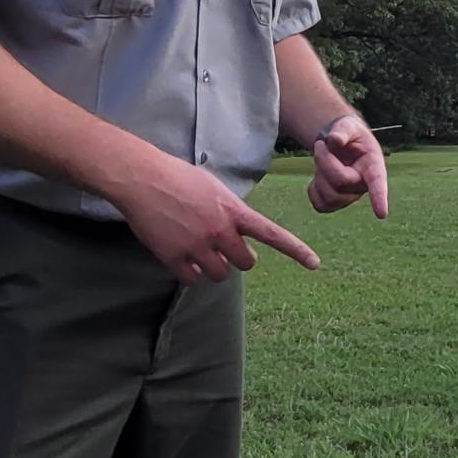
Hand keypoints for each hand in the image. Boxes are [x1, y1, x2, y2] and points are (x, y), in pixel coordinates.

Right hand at [110, 152, 319, 285]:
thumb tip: (238, 231)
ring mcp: (198, 246)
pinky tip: (181, 254)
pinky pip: (193, 279)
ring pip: (220, 274)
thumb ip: (231, 211)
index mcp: (233, 211)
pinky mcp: (174, 257)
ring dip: (213, 266)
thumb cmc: (177, 177)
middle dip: (237, 257)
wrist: (142, 178)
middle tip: (222, 245)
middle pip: (246, 263)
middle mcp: (220, 231)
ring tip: (197, 246)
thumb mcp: (214, 188)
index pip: (273, 234)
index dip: (296, 250)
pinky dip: (189, 272)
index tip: (315, 264)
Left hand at [309, 114, 389, 217]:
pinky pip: (320, 205)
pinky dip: (313, 190)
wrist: (341, 145)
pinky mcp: (335, 204)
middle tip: (319, 143)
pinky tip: (318, 177)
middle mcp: (364, 186)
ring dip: (318, 174)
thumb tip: (334, 139)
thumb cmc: (350, 135)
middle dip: (323, 161)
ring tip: (322, 159)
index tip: (381, 213)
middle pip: (340, 182)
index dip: (379, 197)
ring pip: (329, 197)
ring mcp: (350, 198)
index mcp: (373, 166)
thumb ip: (343, 130)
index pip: (377, 182)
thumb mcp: (349, 126)